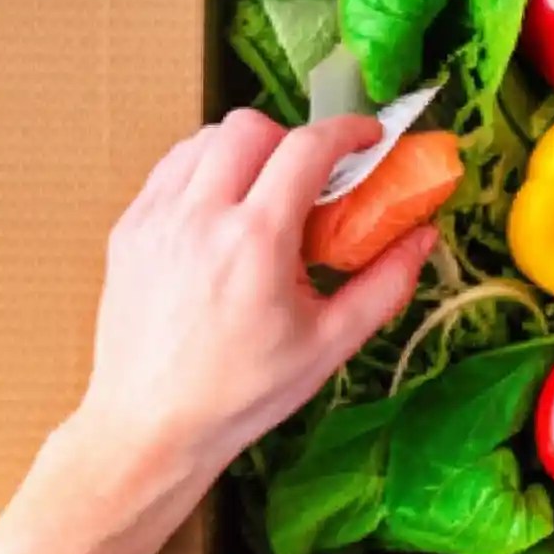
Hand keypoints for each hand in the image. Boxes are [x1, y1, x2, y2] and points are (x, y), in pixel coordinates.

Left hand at [80, 109, 436, 469]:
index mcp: (256, 242)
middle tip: (313, 175)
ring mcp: (155, 218)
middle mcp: (200, 217)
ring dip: (247, 148)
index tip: (368, 137)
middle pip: (251, 126)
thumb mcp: (331, 342)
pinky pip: (172, 168)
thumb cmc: (246, 392)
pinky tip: (225, 211)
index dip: (346, 130)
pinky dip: (207, 169)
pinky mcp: (128, 229)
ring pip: (205, 138)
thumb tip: (425, 236)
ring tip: (266, 192)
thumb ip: (386, 283)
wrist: (152, 427)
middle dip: (293, 137)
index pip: (306, 148)